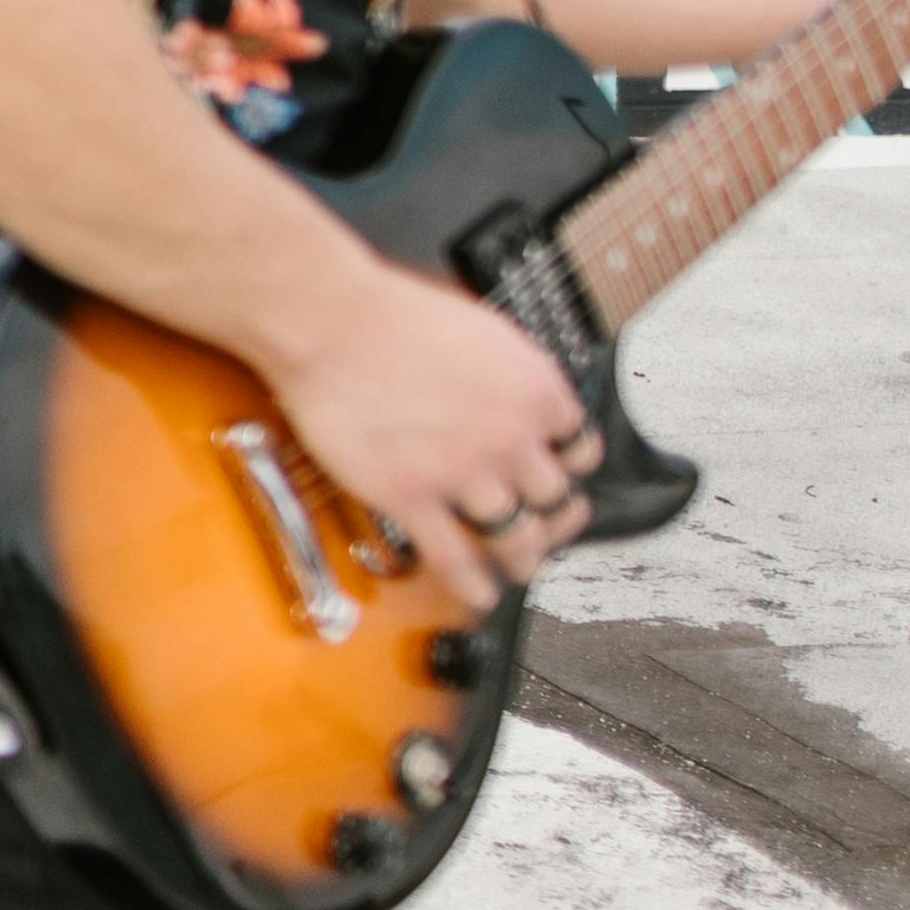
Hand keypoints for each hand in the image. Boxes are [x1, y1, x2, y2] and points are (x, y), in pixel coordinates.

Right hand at [260, 253, 600, 615]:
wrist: (329, 323)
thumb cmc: (388, 315)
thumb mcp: (480, 330)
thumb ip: (509, 372)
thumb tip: (512, 395)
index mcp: (535, 391)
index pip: (580, 446)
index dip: (571, 465)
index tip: (563, 474)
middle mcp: (510, 438)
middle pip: (553, 499)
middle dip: (554, 519)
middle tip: (550, 526)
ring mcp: (463, 473)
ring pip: (516, 536)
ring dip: (523, 559)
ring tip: (521, 567)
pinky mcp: (412, 498)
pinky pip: (454, 557)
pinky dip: (472, 584)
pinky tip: (480, 594)